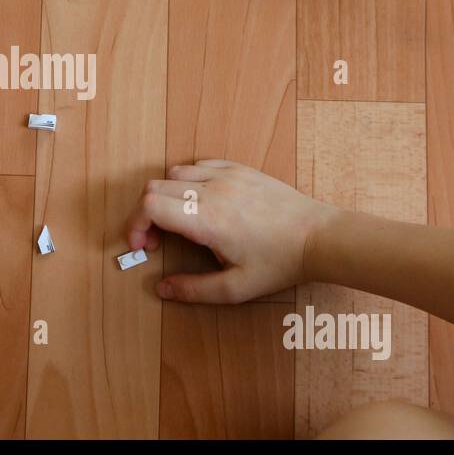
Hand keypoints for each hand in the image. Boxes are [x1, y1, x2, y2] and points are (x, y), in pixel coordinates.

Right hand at [126, 160, 337, 303]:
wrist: (318, 237)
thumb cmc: (280, 263)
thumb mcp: (235, 288)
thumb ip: (193, 290)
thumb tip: (161, 289)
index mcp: (207, 220)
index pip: (149, 205)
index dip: (134, 225)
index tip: (142, 246)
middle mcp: (211, 190)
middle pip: (154, 187)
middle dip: (145, 215)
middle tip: (156, 241)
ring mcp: (226, 175)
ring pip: (174, 173)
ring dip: (165, 196)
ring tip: (178, 222)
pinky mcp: (239, 169)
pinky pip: (199, 165)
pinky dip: (187, 181)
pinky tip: (201, 202)